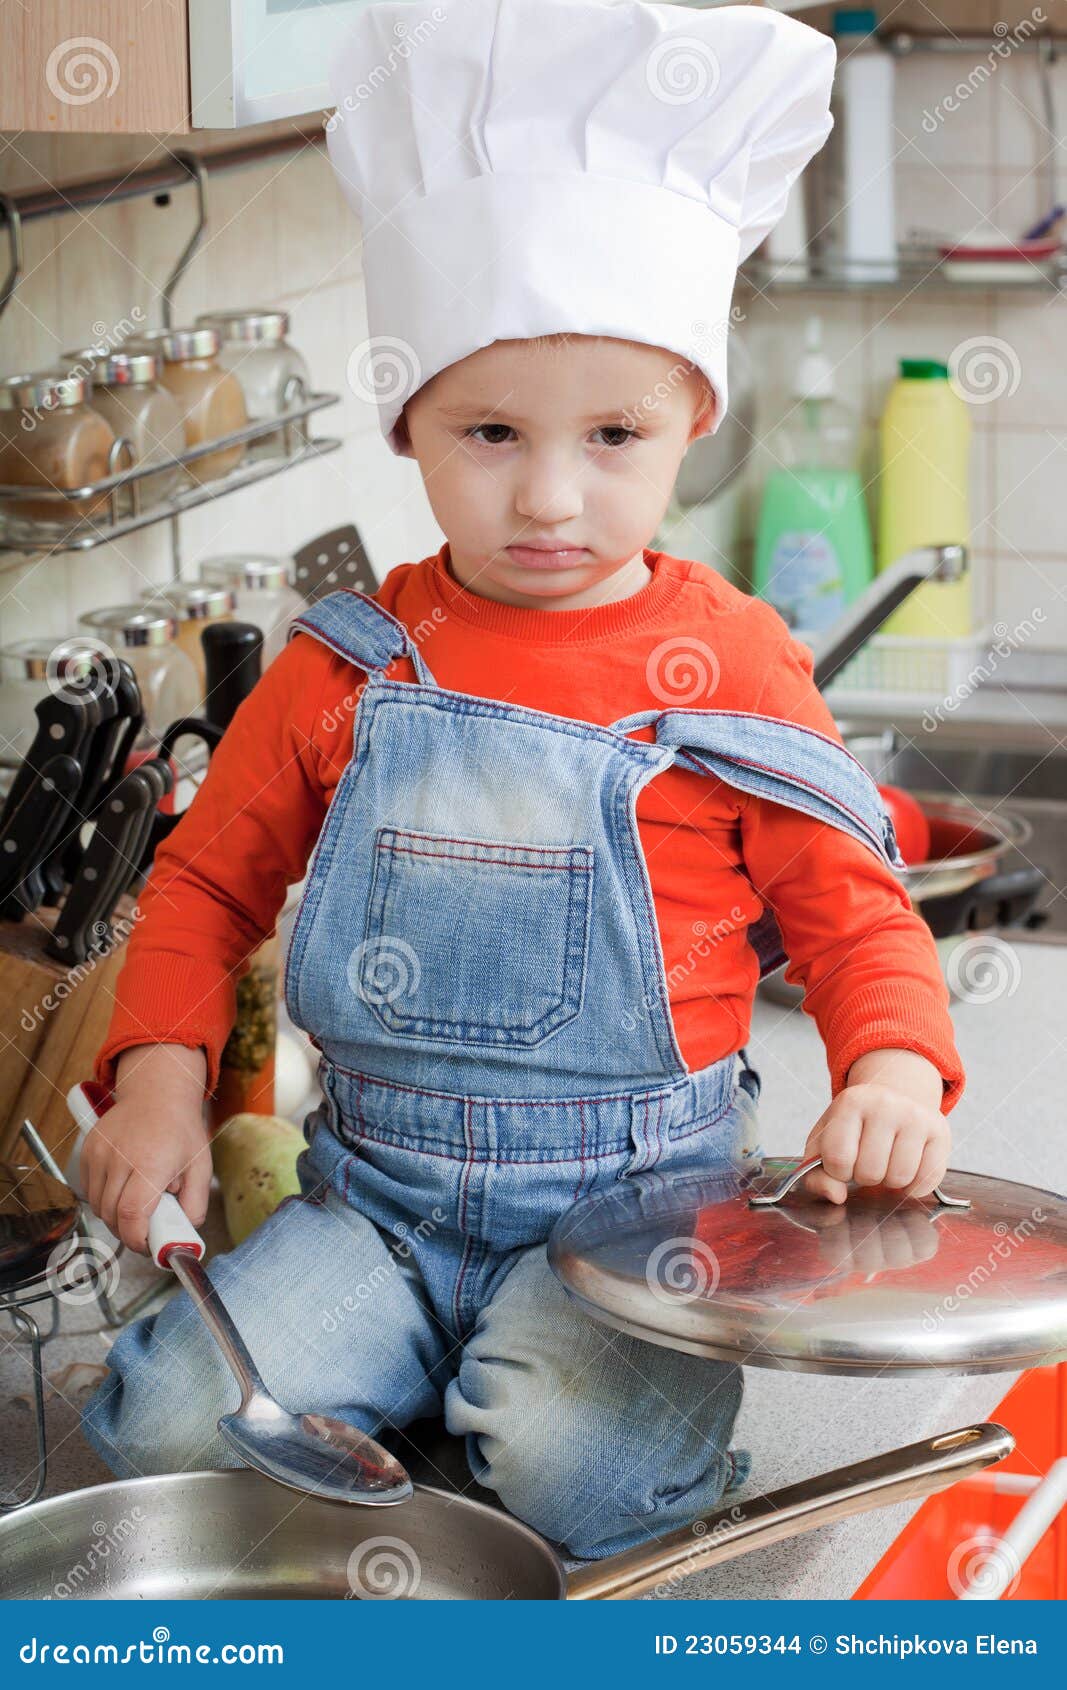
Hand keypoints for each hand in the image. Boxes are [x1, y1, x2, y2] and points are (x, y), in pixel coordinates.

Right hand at [81, 1044, 211, 1254]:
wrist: (156, 1093)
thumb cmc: (180, 1130)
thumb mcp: (201, 1166)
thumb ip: (196, 1205)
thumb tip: (183, 1236)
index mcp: (151, 1163)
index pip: (131, 1214)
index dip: (137, 1239)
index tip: (148, 1246)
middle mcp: (120, 1158)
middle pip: (112, 1216)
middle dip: (129, 1232)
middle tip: (147, 1229)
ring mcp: (100, 1154)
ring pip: (98, 1206)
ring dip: (115, 1217)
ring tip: (138, 1204)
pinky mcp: (88, 1151)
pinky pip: (89, 1191)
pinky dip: (103, 1200)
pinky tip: (123, 1189)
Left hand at [799, 1056, 950, 1204]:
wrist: (895, 1096)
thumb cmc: (855, 1127)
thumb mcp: (825, 1142)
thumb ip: (816, 1175)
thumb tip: (836, 1196)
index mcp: (850, 1102)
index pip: (839, 1159)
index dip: (839, 1172)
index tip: (844, 1162)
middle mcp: (885, 1104)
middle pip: (870, 1172)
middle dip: (865, 1176)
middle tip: (868, 1160)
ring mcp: (915, 1116)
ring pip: (900, 1178)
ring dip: (889, 1182)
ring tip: (886, 1162)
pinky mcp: (940, 1131)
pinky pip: (927, 1180)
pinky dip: (914, 1187)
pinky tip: (907, 1169)